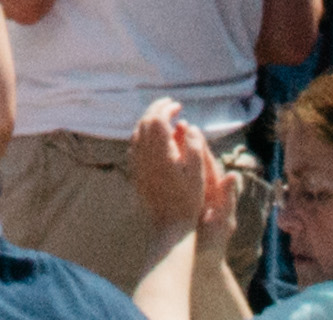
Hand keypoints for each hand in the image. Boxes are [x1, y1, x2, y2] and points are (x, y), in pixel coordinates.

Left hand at [128, 97, 228, 235]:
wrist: (169, 226)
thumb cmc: (188, 200)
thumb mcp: (198, 172)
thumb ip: (194, 145)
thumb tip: (189, 125)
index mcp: (160, 152)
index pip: (157, 119)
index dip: (166, 108)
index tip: (177, 105)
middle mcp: (144, 155)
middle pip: (145, 122)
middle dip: (156, 110)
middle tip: (169, 105)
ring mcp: (137, 164)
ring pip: (137, 133)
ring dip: (148, 121)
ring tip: (162, 118)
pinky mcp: (135, 173)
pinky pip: (134, 146)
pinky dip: (143, 134)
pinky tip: (152, 137)